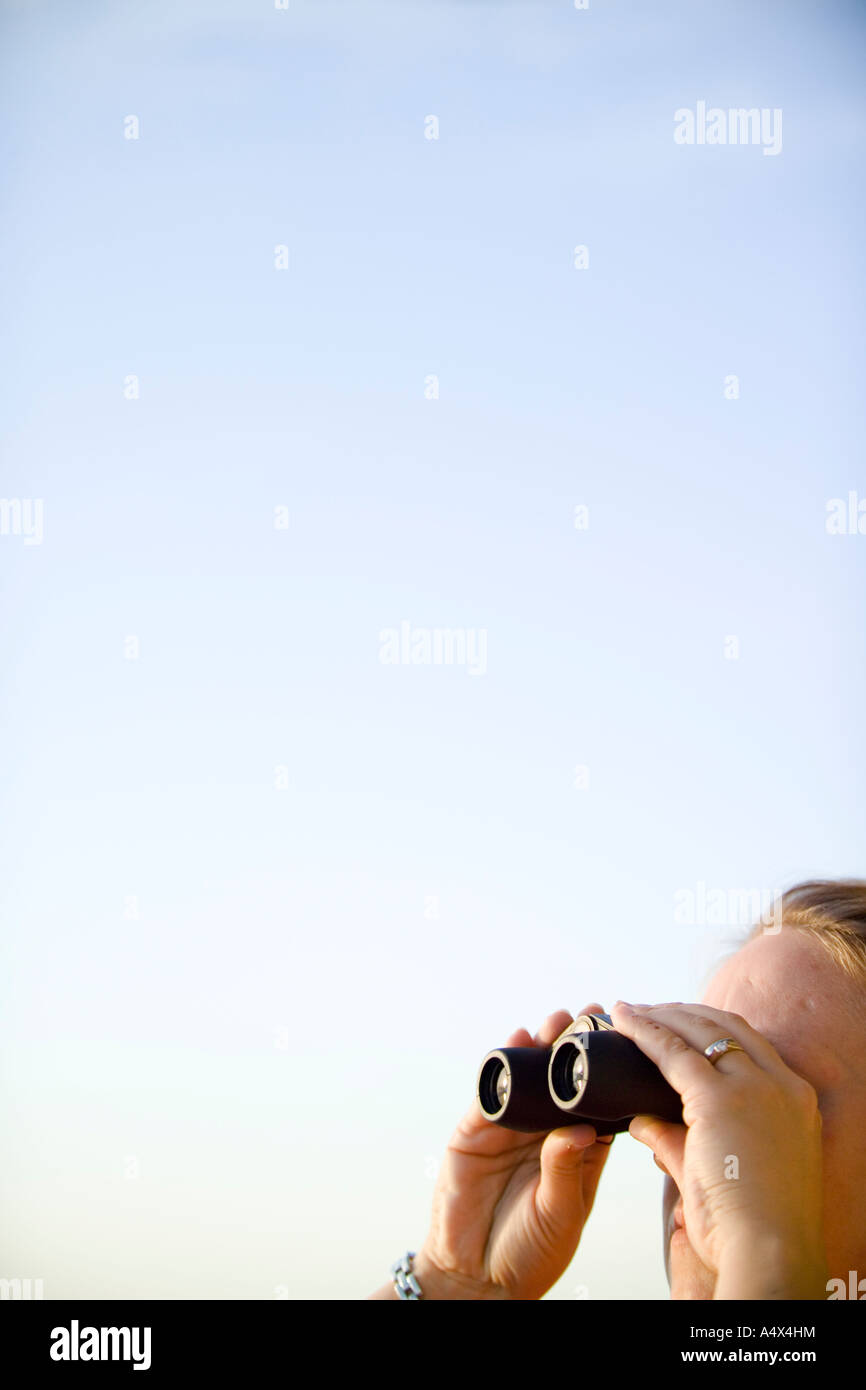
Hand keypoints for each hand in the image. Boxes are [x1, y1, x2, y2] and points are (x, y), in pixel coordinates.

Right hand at [414, 1005, 614, 1299]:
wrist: (477, 1278)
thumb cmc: (530, 1254)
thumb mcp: (560, 1214)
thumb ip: (567, 1171)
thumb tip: (581, 1129)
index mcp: (579, 1152)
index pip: (599, 1103)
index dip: (610, 1073)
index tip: (625, 1041)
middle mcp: (546, 1133)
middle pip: (563, 1080)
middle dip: (574, 1046)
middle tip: (590, 1016)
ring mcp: (510, 1128)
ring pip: (528, 1077)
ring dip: (540, 1045)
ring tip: (556, 1021)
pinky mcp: (476, 1130)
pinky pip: (491, 1090)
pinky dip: (502, 1064)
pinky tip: (514, 1042)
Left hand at [609, 1001, 827, 1297]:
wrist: (770, 1250)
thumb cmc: (750, 1224)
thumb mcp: (719, 1169)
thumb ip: (676, 1142)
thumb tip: (641, 1123)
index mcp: (795, 1100)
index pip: (750, 1045)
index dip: (712, 1029)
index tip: (681, 1023)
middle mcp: (780, 1085)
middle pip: (727, 1028)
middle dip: (684, 1014)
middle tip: (649, 1010)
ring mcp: (754, 1087)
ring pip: (700, 1031)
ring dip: (661, 1015)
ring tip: (630, 1010)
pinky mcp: (720, 1099)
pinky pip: (673, 1052)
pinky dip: (645, 1031)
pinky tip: (623, 1020)